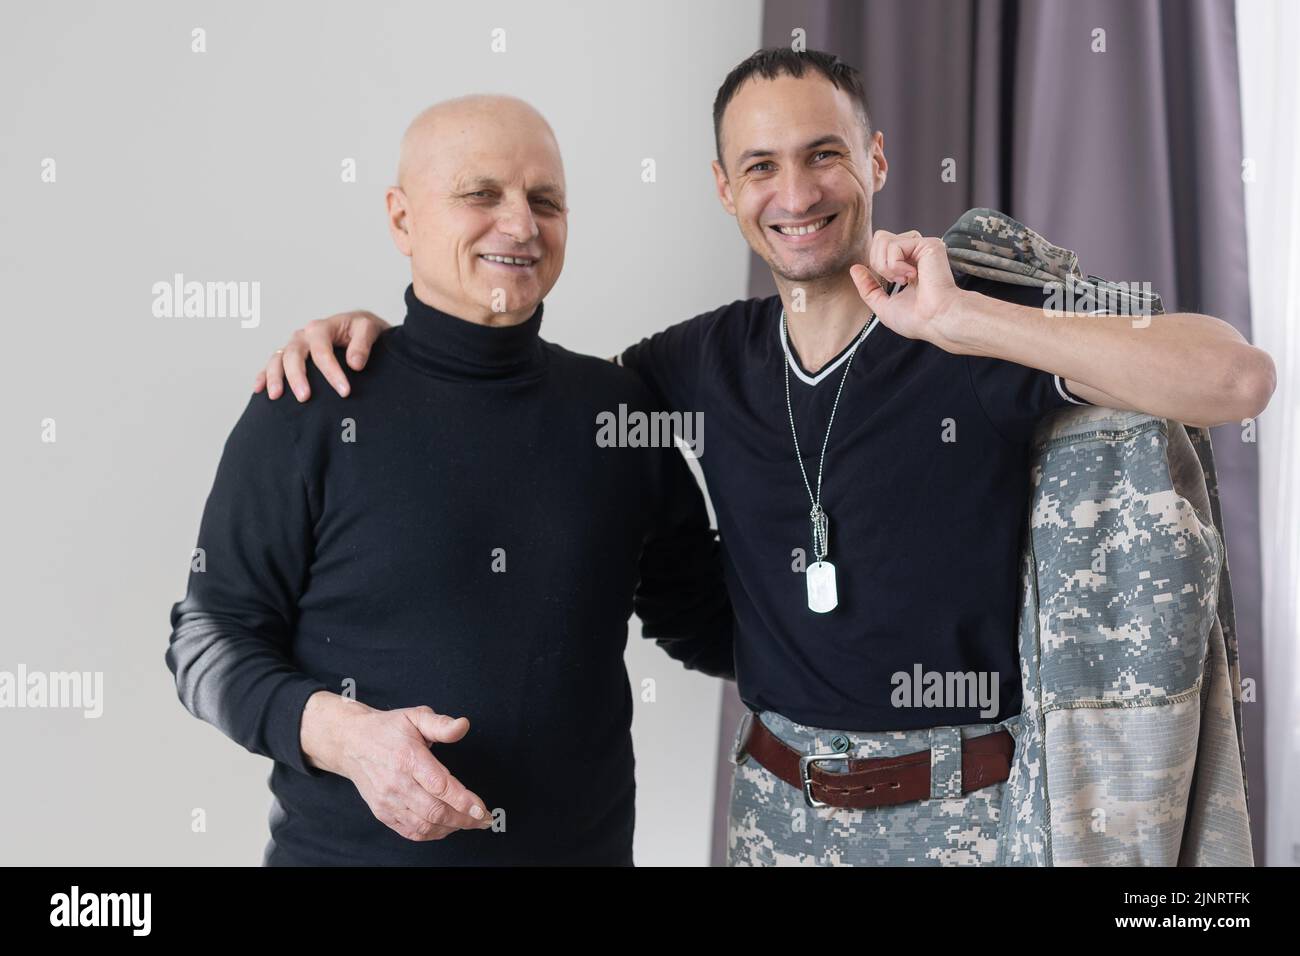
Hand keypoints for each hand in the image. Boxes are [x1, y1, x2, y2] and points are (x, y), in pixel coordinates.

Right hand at [253, 310, 390, 401]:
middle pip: (294, 354)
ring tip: (276, 396)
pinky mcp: (290, 356)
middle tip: (304, 398)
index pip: (322, 350)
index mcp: (321, 328)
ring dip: (275, 377)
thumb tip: (355, 364)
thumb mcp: (368, 328)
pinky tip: (260, 390)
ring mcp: (294, 346)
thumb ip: (362, 344)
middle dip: (297, 377)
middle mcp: (304, 336)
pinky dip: (264, 376)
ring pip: (278, 359)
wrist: (357, 329)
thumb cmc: (362, 329)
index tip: (344, 391)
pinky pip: (272, 365)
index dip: (331, 371)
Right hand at [302, 692, 492, 841]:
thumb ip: (441, 724)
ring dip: (451, 828)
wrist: (350, 742)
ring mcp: (388, 801)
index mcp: (408, 758)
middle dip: (464, 819)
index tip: (481, 809)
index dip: (463, 801)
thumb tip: (463, 725)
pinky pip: (411, 831)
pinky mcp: (382, 812)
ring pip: (424, 825)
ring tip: (469, 823)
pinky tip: (446, 827)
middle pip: (435, 811)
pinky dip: (432, 833)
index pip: (440, 785)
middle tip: (483, 819)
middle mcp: (397, 783)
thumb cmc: (386, 729)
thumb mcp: (415, 716)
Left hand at [849, 230, 964, 346]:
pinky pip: (893, 245)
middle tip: (896, 281)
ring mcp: (922, 247)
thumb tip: (854, 268)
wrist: (936, 320)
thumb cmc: (916, 319)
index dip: (877, 264)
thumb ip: (868, 287)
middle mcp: (916, 253)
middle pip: (879, 239)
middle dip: (878, 263)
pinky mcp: (928, 244)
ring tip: (903, 280)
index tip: (892, 284)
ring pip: (882, 238)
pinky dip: (895, 265)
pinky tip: (912, 276)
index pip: (881, 249)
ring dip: (886, 265)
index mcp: (908, 265)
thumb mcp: (883, 305)